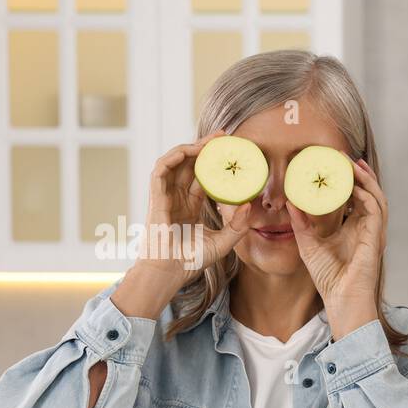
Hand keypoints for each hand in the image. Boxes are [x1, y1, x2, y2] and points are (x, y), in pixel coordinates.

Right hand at [136, 131, 251, 288]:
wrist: (170, 271)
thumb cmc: (191, 260)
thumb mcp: (223, 242)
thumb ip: (237, 226)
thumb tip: (251, 205)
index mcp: (191, 205)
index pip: (204, 176)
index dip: (217, 163)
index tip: (234, 153)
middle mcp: (178, 196)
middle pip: (192, 163)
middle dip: (207, 147)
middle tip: (227, 136)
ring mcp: (166, 195)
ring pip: (176, 161)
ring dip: (193, 147)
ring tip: (212, 140)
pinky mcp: (156, 196)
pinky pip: (161, 169)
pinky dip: (173, 156)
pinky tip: (190, 150)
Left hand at [289, 158, 384, 335]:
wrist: (341, 300)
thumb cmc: (330, 279)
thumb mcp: (308, 245)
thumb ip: (302, 224)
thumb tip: (291, 202)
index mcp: (354, 228)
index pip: (355, 197)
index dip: (348, 179)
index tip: (334, 164)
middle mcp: (367, 228)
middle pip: (369, 192)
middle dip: (359, 172)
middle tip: (343, 156)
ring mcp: (374, 232)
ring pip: (377, 197)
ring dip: (366, 179)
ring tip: (352, 164)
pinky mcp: (375, 238)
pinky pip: (375, 210)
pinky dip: (367, 195)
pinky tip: (354, 186)